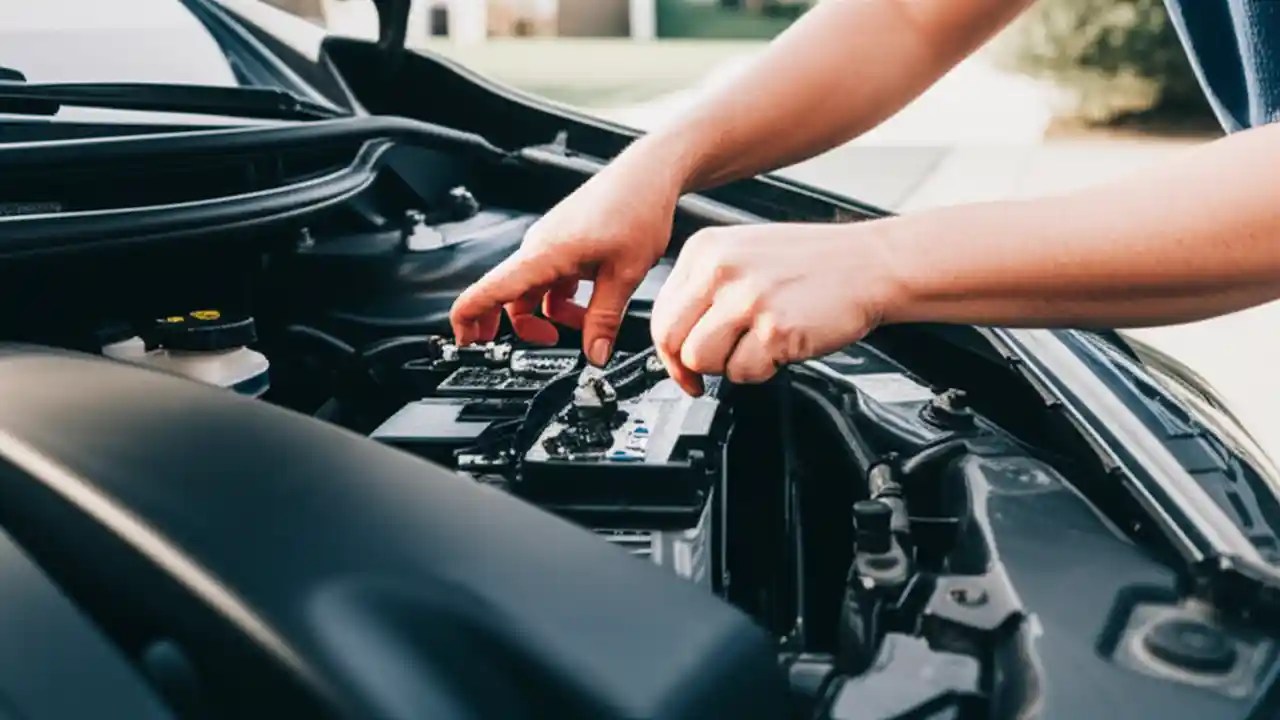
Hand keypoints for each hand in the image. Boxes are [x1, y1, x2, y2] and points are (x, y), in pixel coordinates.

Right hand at [450, 152, 682, 365]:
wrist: (648, 173)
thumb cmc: (635, 208)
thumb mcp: (625, 274)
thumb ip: (605, 319)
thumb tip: (594, 354)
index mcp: (543, 255)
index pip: (487, 290)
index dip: (467, 319)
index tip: (466, 344)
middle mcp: (538, 247)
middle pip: (509, 296)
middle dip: (523, 326)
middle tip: (543, 344)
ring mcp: (549, 244)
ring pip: (535, 290)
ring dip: (554, 314)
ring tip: (588, 323)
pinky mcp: (563, 242)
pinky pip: (550, 278)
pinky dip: (564, 297)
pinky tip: (592, 301)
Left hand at [651, 223, 898, 394]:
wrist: (871, 264)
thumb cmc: (814, 265)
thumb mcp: (744, 256)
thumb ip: (705, 290)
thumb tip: (676, 340)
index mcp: (706, 250)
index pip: (661, 313)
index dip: (669, 350)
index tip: (681, 366)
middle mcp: (721, 270)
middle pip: (672, 341)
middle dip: (691, 365)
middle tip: (715, 367)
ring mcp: (748, 299)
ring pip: (701, 360)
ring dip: (727, 366)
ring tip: (757, 347)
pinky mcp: (775, 330)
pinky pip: (742, 373)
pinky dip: (760, 371)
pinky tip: (780, 347)